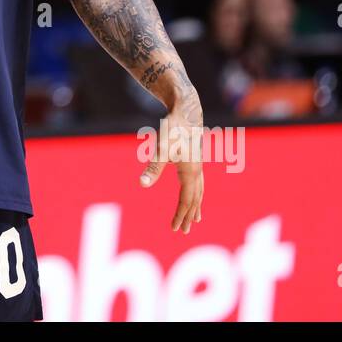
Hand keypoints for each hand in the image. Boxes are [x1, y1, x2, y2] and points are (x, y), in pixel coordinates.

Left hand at [139, 96, 204, 234]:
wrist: (186, 109)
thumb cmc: (173, 128)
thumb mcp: (161, 147)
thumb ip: (153, 167)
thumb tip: (141, 185)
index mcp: (190, 172)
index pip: (186, 200)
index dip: (180, 215)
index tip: (175, 228)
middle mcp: (197, 171)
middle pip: (195, 199)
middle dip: (189, 215)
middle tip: (183, 231)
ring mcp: (198, 165)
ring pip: (199, 191)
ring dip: (196, 206)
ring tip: (195, 219)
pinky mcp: (195, 159)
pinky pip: (198, 182)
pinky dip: (197, 193)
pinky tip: (193, 194)